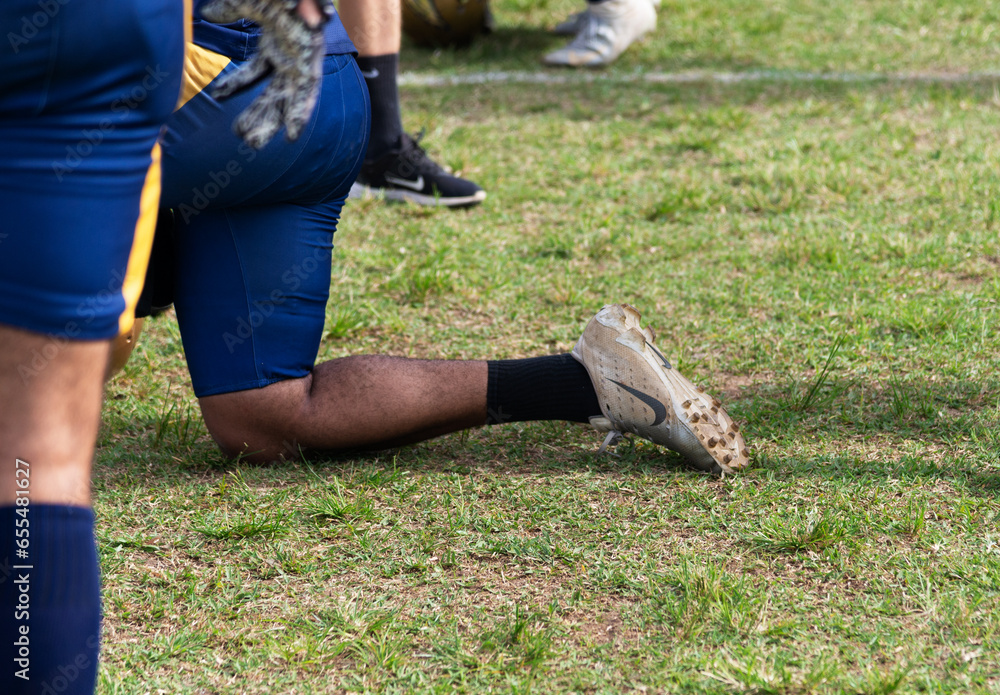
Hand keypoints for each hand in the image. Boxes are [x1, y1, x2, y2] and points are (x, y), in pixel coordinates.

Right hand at [200, 0, 333, 147]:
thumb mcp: (249, 4)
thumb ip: (229, 10)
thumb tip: (206, 12)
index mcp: (274, 47)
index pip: (252, 73)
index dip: (234, 84)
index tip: (217, 95)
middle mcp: (288, 60)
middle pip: (271, 96)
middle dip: (257, 116)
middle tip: (243, 137)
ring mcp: (300, 65)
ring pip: (286, 101)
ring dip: (273, 123)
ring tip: (254, 144)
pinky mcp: (312, 67)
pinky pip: (306, 96)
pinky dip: (299, 114)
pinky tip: (292, 135)